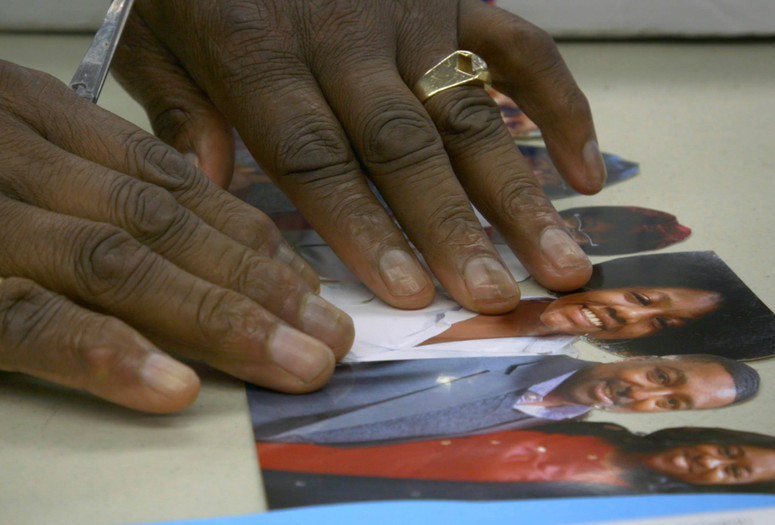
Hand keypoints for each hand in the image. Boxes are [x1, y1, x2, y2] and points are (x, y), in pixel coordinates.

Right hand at [0, 60, 352, 412]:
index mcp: (43, 118)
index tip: (310, 285)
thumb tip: (197, 187)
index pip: (170, 178)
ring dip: (218, 319)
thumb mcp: (14, 144)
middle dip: (258, 284)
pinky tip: (176, 385)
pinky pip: (30, 320)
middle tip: (330, 335)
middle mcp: (23, 157)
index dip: (249, 236)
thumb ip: (99, 165)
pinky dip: (107, 352)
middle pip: (166, 223)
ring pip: (122, 265)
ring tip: (295, 362)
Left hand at [113, 0, 604, 314]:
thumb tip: (210, 192)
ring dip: (518, 192)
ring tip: (559, 261)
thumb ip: (180, 109)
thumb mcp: (155, 32)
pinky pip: (523, 48)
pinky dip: (561, 107)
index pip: (316, 155)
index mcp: (260, 47)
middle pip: (405, 146)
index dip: (364, 227)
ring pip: (472, 112)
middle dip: (453, 227)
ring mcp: (411, 12)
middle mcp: (345, 35)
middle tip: (495, 295)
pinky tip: (587, 170)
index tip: (407, 293)